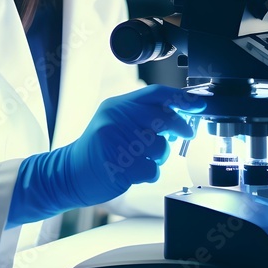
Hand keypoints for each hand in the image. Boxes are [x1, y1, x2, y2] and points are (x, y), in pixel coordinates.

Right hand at [6, 85, 204, 226]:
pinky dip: (148, 173)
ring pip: (159, 147)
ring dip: (158, 157)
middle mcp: (114, 118)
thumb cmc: (98, 150)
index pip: (155, 94)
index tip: (200, 104)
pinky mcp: (116, 164)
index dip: (181, 98)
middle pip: (161, 118)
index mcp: (116, 105)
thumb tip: (181, 116)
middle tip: (186, 134)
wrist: (67, 174)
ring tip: (141, 158)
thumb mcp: (116, 123)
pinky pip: (150, 169)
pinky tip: (132, 171)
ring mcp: (115, 141)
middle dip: (179, 128)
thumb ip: (143, 117)